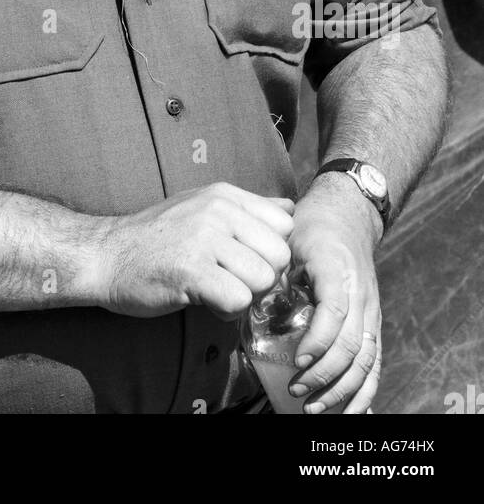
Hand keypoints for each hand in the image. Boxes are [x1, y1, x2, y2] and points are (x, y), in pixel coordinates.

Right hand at [94, 183, 293, 319]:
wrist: (106, 256)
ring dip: (244, 296)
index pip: (284, 224)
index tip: (247, 261)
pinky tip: (206, 302)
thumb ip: (247, 208)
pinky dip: (227, 312)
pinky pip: (238, 300)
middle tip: (232, 281)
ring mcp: (203, 238)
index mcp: (224, 194)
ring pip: (263, 280)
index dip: (271, 251)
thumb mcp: (202, 206)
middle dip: (263, 278)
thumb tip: (290, 207)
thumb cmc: (157, 237)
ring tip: (216, 291)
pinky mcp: (191, 270)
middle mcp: (217, 210)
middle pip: (279, 255)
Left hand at [287, 174, 381, 413]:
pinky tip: (350, 414)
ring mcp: (371, 311)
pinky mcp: (373, 323)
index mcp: (339, 271)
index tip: (296, 360)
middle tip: (297, 391)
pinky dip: (364, 392)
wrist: (348, 215)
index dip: (318, 341)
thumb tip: (255, 303)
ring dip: (342, 391)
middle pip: (353, 345)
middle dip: (325, 375)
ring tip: (314, 409)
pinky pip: (374, 363)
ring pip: (367, 361)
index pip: (335, 312)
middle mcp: (361, 295)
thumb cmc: (314, 227)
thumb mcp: (290, 238)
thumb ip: (277, 270)